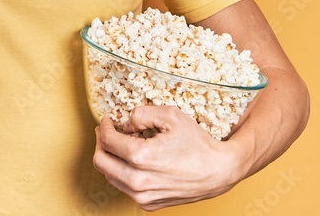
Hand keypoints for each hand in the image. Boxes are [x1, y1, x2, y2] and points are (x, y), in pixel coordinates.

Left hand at [93, 105, 242, 210]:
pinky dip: (123, 174)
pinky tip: (134, 162)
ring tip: (121, 146)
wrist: (218, 171)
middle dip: (100, 143)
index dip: (104, 127)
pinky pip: (125, 188)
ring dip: (110, 159)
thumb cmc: (197, 143)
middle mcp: (139, 181)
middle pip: (101, 161)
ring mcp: (143, 196)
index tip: (108, 121)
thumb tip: (124, 124)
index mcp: (141, 157)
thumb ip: (141, 114)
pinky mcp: (149, 204)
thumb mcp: (171, 116)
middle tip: (107, 132)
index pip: (107, 140)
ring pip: (110, 177)